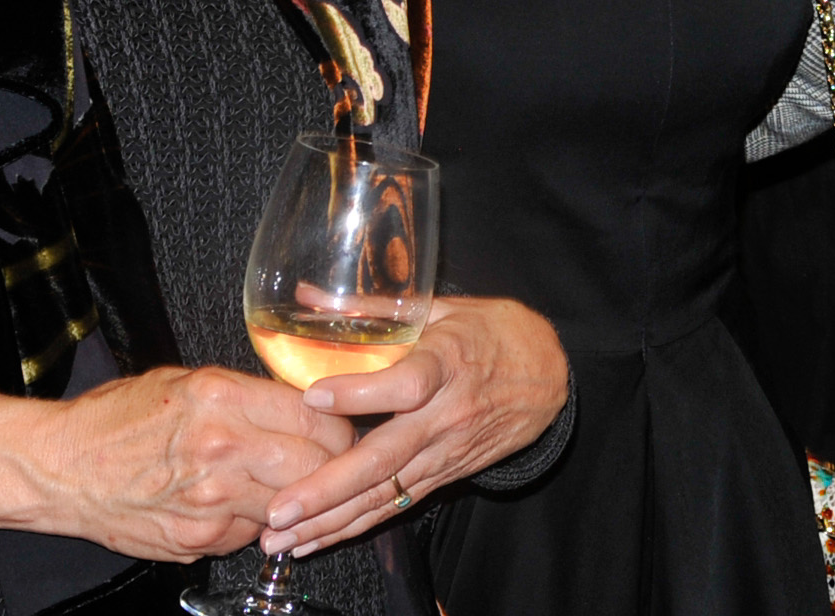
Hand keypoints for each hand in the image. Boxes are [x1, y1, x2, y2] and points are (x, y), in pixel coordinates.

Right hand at [22, 367, 356, 562]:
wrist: (58, 469)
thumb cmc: (115, 420)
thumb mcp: (188, 382)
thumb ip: (248, 394)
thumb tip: (302, 404)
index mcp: (222, 399)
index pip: (316, 415)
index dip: (338, 423)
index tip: (340, 426)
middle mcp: (223, 450)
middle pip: (317, 463)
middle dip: (332, 463)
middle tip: (328, 460)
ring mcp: (212, 501)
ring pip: (291, 504)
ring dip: (296, 498)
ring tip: (280, 483)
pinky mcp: (198, 540)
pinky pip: (251, 532)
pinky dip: (254, 521)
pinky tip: (234, 504)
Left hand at [259, 298, 568, 556]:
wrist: (553, 374)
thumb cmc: (495, 332)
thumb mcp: (444, 307)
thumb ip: (375, 307)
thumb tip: (307, 293)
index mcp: (450, 361)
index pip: (407, 383)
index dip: (361, 392)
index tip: (314, 395)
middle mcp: (447, 414)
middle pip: (386, 457)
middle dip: (329, 488)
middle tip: (281, 507)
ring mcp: (446, 451)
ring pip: (386, 493)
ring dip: (331, 520)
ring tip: (283, 538)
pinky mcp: (445, 474)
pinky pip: (396, 505)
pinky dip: (354, 526)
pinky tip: (314, 540)